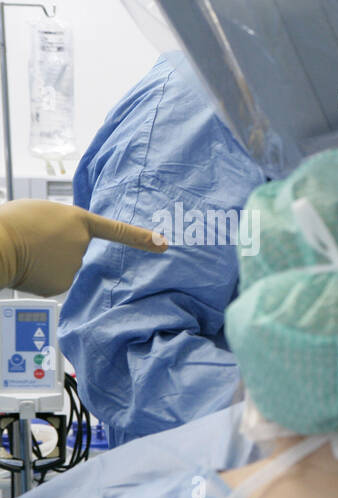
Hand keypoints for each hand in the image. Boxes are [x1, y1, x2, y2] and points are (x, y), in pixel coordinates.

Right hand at [0, 199, 165, 295]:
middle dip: (57, 248)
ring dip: (47, 261)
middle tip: (35, 239)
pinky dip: (41, 275)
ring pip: (64, 266)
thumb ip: (62, 225)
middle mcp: (82, 245)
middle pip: (76, 250)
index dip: (141, 238)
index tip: (163, 244)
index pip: (117, 231)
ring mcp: (74, 266)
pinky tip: (27, 265)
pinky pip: (54, 279)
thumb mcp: (42, 212)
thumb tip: (64, 242)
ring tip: (27, 250)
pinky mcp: (62, 285)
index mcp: (79, 220)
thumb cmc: (13, 223)